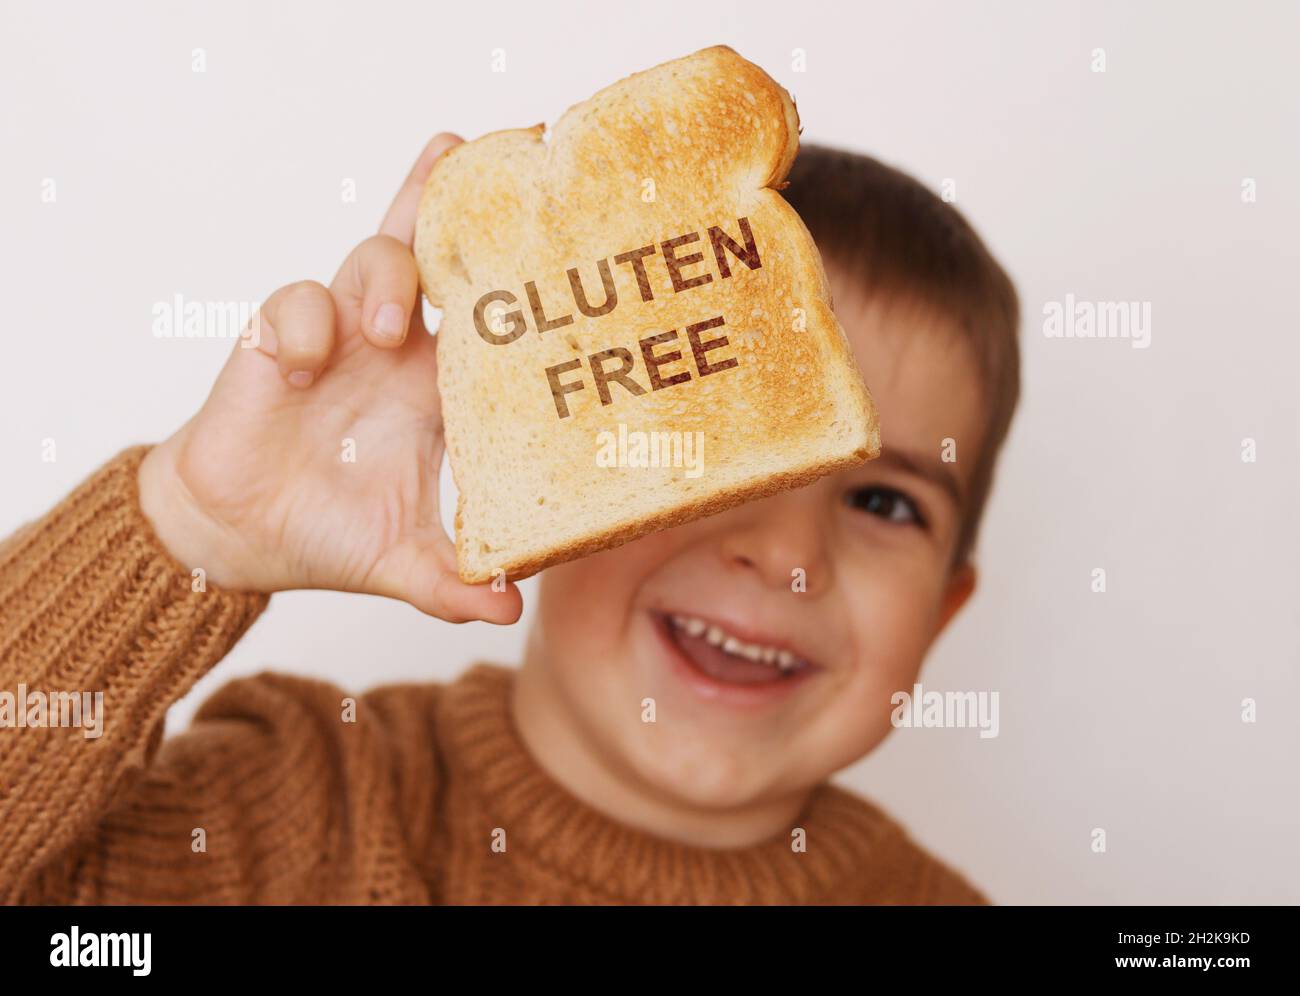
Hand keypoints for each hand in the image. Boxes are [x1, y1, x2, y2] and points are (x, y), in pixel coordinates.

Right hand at [139, 134, 520, 623]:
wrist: (241, 538)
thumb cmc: (331, 531)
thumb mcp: (403, 561)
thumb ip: (453, 581)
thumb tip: (508, 606)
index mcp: (437, 388)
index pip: (485, 316)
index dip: (512, 269)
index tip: (556, 226)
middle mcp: (394, 349)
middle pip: (430, 253)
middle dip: (446, 197)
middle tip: (472, 150)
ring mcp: (336, 337)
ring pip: (371, 260)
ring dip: (387, 281)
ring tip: (391, 330)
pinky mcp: (273, 343)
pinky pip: (294, 306)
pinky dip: (304, 324)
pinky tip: (304, 363)